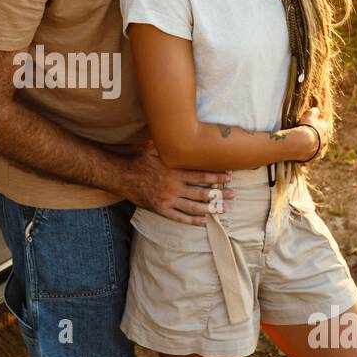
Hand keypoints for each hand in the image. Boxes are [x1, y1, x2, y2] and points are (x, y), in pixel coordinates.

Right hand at [120, 145, 234, 224]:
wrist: (123, 177)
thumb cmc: (139, 161)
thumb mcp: (156, 149)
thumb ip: (170, 146)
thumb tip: (182, 134)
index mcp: (175, 171)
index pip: (201, 175)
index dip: (216, 177)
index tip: (229, 178)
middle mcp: (174, 187)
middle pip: (202, 192)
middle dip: (220, 194)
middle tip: (233, 195)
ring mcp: (168, 200)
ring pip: (194, 206)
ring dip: (211, 208)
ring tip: (223, 209)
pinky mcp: (161, 209)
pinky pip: (180, 217)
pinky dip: (193, 220)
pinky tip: (204, 222)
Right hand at [297, 107, 329, 162]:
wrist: (301, 143)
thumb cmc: (306, 127)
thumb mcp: (310, 115)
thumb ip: (314, 112)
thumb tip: (317, 110)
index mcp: (325, 130)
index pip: (323, 125)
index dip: (318, 124)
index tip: (312, 123)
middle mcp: (324, 142)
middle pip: (322, 138)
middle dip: (317, 136)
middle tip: (308, 134)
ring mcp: (318, 151)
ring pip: (317, 149)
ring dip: (313, 147)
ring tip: (304, 145)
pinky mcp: (312, 159)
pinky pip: (310, 158)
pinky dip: (307, 156)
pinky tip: (302, 154)